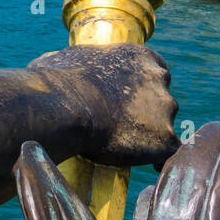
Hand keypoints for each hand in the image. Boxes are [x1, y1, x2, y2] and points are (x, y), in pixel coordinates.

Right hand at [29, 44, 178, 166]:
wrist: (64, 108)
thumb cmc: (58, 82)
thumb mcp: (63, 60)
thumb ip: (75, 62)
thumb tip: (52, 65)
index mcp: (139, 56)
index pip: (152, 68)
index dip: (138, 85)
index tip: (125, 97)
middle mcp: (159, 78)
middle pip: (160, 97)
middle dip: (146, 109)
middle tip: (120, 123)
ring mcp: (166, 109)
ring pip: (163, 125)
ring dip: (148, 133)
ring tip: (122, 144)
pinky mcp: (165, 139)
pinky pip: (167, 153)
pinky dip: (156, 158)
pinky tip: (144, 164)